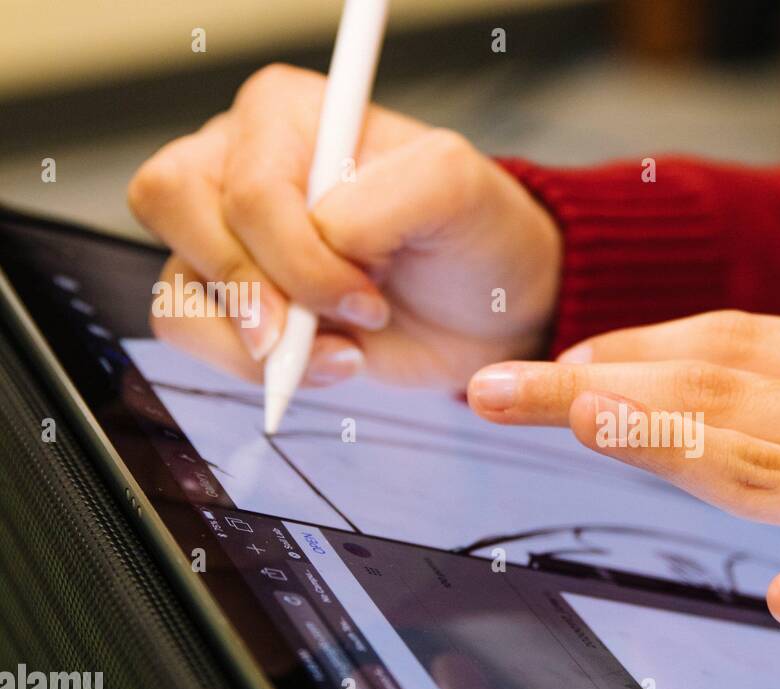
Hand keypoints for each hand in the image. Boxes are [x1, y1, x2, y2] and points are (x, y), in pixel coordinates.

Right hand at [128, 64, 559, 387]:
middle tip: (329, 327)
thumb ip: (385, 198)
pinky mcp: (224, 295)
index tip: (368, 297)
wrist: (484, 309)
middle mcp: (236, 158)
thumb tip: (318, 237)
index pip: (249, 185)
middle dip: (253, 290)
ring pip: (174, 284)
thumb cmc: (470, 234)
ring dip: (254, 343)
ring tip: (341, 352)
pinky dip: (248, 365)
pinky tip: (325, 360)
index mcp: (286, 112)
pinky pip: (184, 327)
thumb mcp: (456, 190)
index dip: (300, 257)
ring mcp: (221, 230)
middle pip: (174, 208)